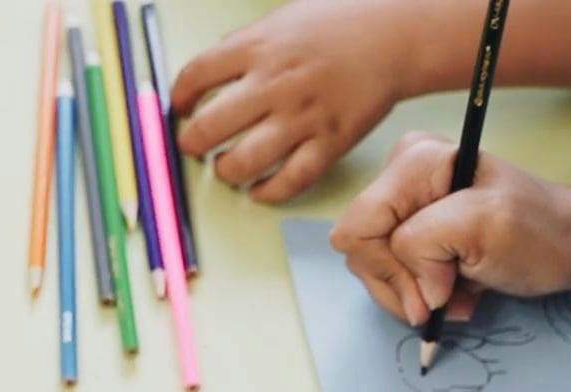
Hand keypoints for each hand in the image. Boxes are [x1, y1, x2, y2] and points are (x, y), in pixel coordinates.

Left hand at [172, 0, 415, 202]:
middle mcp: (274, 84)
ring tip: (226, 167)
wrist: (392, 35)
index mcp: (257, 48)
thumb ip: (241, 46)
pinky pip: (290, 180)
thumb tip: (206, 74)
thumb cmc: (336, 24)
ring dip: (226, 171)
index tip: (180, 108)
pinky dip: (268, 192)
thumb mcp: (279, 20)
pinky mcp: (329, 142)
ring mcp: (302, 117)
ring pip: (244, 161)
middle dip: (191, 143)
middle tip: (194, 145)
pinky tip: (259, 189)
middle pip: (210, 127)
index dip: (178, 97)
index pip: (195, 76)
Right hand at [329, 132, 570, 323]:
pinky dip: (420, 293)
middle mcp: (400, 175)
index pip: (359, 230)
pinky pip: (389, 272)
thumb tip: (414, 290)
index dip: (392, 269)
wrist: (570, 242)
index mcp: (414, 162)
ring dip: (414, 294)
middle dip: (404, 285)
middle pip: (360, 252)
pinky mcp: (409, 226)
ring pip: (371, 268)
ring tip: (458, 293)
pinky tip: (454, 289)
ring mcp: (402, 203)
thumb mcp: (487, 227)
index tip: (438, 288)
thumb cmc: (539, 232)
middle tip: (448, 296)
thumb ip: (426, 245)